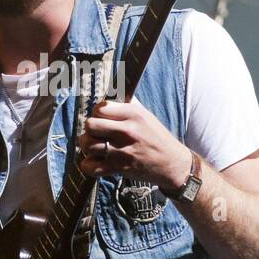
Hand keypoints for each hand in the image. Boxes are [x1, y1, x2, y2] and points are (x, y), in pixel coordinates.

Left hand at [78, 97, 192, 193]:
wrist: (171, 163)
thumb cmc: (157, 137)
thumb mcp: (145, 115)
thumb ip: (127, 104)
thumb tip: (111, 91)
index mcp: (133, 114)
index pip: (100, 107)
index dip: (97, 113)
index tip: (102, 119)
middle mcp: (126, 130)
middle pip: (90, 125)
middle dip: (90, 130)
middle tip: (96, 134)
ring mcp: (122, 150)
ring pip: (87, 145)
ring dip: (87, 147)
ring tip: (95, 147)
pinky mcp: (119, 168)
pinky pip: (91, 166)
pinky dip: (89, 165)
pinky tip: (95, 162)